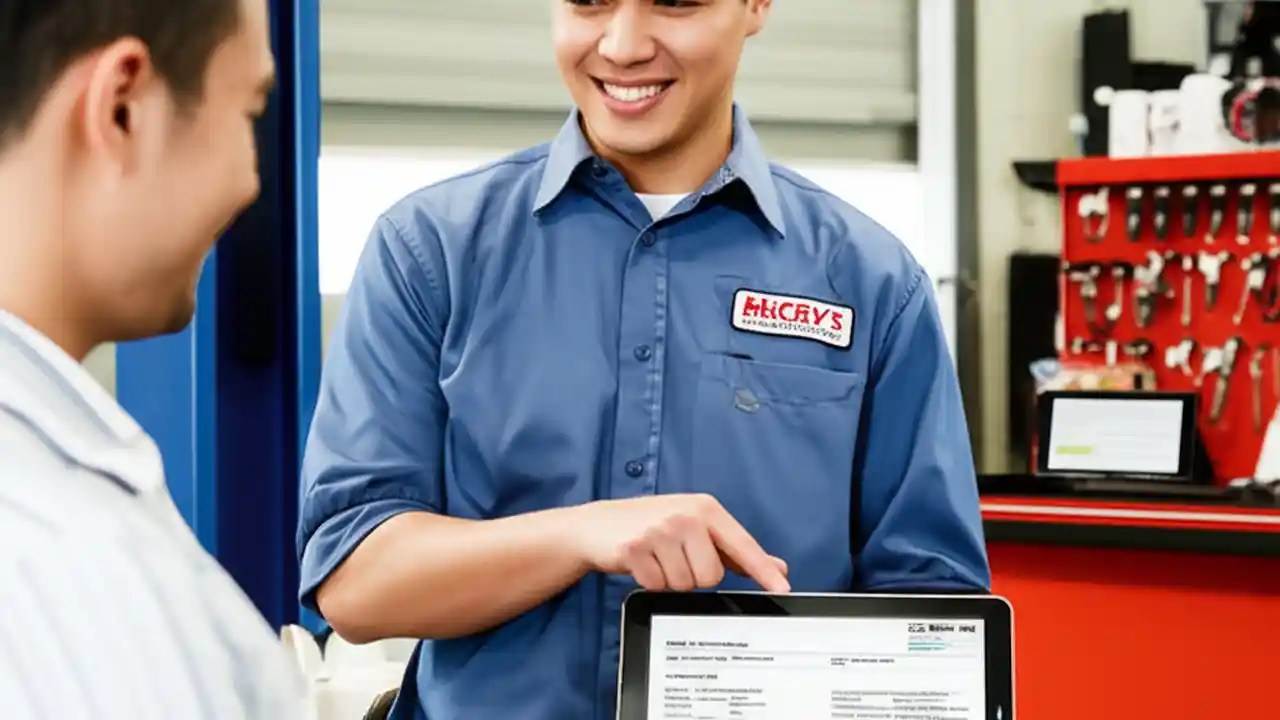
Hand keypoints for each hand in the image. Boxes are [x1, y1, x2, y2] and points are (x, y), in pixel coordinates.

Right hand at [570, 494, 789, 592]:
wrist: (597, 525)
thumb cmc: (653, 526)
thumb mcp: (696, 528)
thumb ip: (736, 550)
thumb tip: (777, 567)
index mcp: (706, 509)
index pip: (742, 545)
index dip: (762, 570)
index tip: (782, 588)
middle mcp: (686, 516)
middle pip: (712, 576)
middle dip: (694, 576)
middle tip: (675, 557)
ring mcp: (659, 531)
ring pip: (686, 585)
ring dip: (671, 580)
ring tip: (657, 559)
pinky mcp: (635, 548)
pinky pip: (657, 586)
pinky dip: (650, 582)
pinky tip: (641, 563)